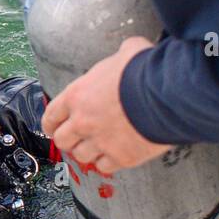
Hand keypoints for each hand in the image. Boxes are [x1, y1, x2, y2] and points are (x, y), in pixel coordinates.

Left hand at [41, 38, 172, 173]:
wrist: (167, 95)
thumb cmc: (145, 71)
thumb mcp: (127, 52)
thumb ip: (120, 57)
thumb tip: (129, 51)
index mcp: (77, 95)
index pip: (51, 115)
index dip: (51, 123)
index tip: (53, 127)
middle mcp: (83, 122)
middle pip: (63, 140)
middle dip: (69, 140)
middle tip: (76, 139)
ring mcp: (101, 142)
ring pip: (82, 156)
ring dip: (88, 152)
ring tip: (96, 147)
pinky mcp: (121, 157)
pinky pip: (105, 167)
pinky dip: (107, 162)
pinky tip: (114, 155)